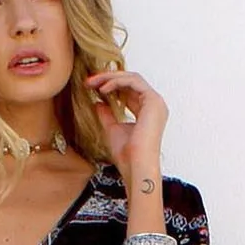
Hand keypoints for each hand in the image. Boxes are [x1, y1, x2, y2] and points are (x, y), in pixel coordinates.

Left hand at [85, 68, 166, 184]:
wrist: (136, 166)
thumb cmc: (127, 156)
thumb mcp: (112, 130)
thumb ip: (107, 115)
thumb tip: (98, 103)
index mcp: (147, 112)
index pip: (129, 91)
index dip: (110, 87)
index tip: (92, 88)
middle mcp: (154, 105)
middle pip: (130, 81)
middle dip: (108, 78)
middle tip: (89, 81)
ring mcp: (155, 102)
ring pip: (132, 78)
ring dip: (111, 77)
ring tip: (93, 83)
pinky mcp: (153, 101)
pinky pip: (133, 82)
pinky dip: (117, 82)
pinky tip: (103, 89)